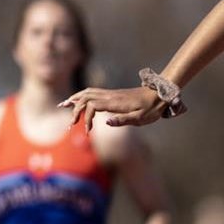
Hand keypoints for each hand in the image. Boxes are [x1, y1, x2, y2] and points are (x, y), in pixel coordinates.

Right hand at [60, 86, 177, 129]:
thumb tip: (106, 123)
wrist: (160, 94)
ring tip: (63, 105)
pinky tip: (78, 100)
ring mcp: (110, 93)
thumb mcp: (140, 118)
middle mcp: (109, 96)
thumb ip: (123, 120)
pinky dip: (82, 95)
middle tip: (71, 124)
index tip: (88, 131)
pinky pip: (93, 92)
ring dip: (75, 99)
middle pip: (85, 98)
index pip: (91, 107)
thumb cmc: (151, 109)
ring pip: (87, 92)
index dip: (86, 118)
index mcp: (114, 103)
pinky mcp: (113, 94)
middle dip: (75, 110)